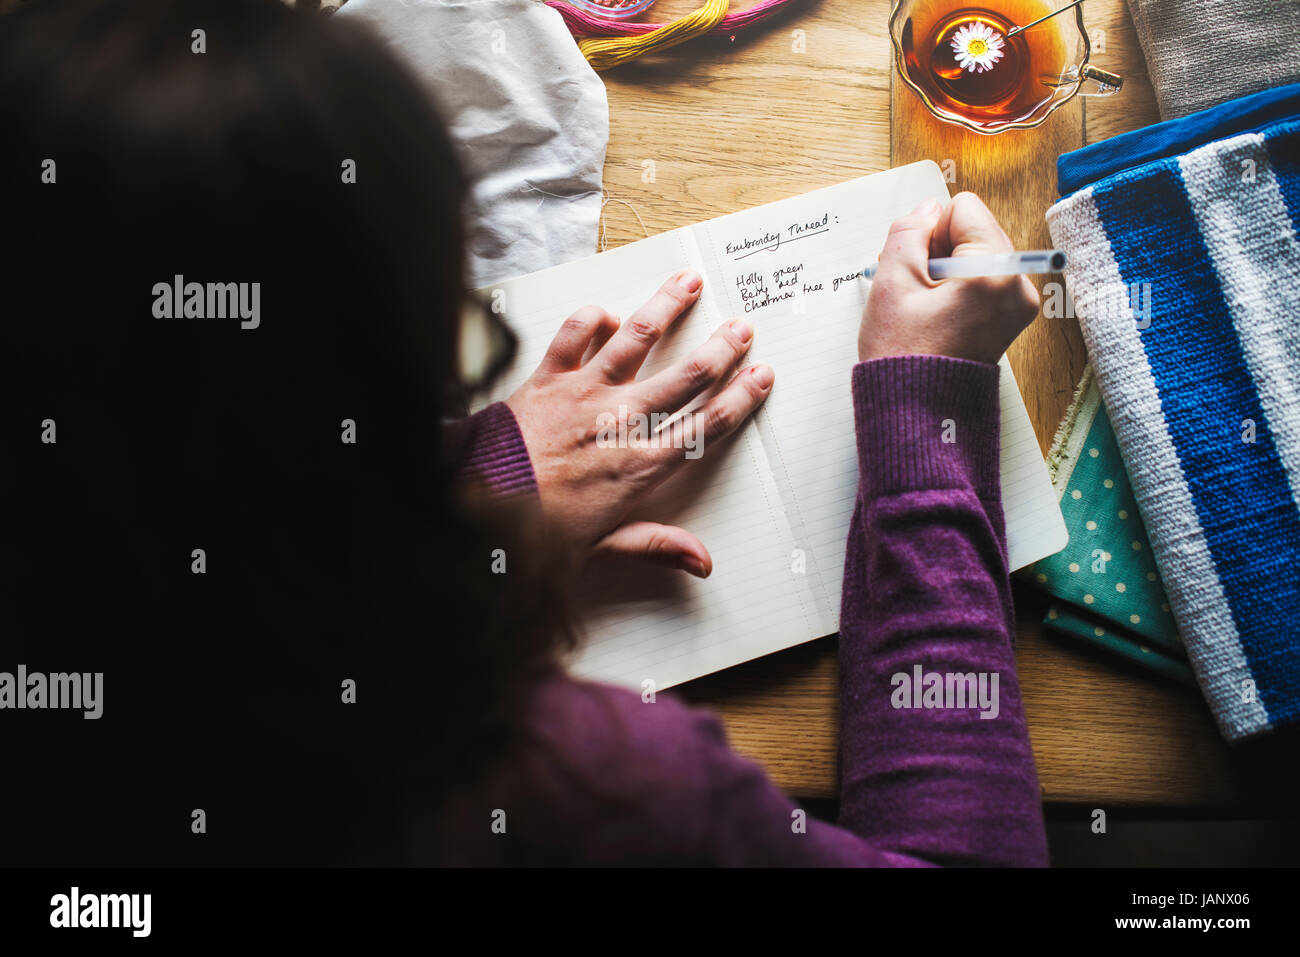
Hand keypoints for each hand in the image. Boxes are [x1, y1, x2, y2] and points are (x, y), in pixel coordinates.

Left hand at [505, 271, 773, 576]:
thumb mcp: (599, 548)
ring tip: (688, 282)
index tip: (761, 375)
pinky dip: (591, 318)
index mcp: (638, 466)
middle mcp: (618, 422)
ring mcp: (583, 393)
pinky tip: (607, 311)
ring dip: (666, 308)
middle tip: (741, 326)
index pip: (704, 425)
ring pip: (636, 340)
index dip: (739, 398)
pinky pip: (573, 336)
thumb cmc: (531, 533)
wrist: (473, 506)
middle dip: (719, 348)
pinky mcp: (546, 377)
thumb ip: (654, 545)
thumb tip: (702, 563)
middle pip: (683, 376)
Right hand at [858, 192, 1038, 364]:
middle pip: (975, 231)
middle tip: (918, 289)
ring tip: (926, 305)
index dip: (929, 231)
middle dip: (940, 250)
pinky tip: (937, 313)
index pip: (963, 209)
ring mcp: (1018, 304)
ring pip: (977, 255)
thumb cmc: (902, 355)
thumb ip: (908, 232)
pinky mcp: (1010, 318)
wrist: (916, 412)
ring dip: (946, 270)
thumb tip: (926, 210)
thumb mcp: (893, 282)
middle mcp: (1017, 284)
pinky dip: (957, 287)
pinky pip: (983, 279)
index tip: (917, 267)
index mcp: (995, 271)